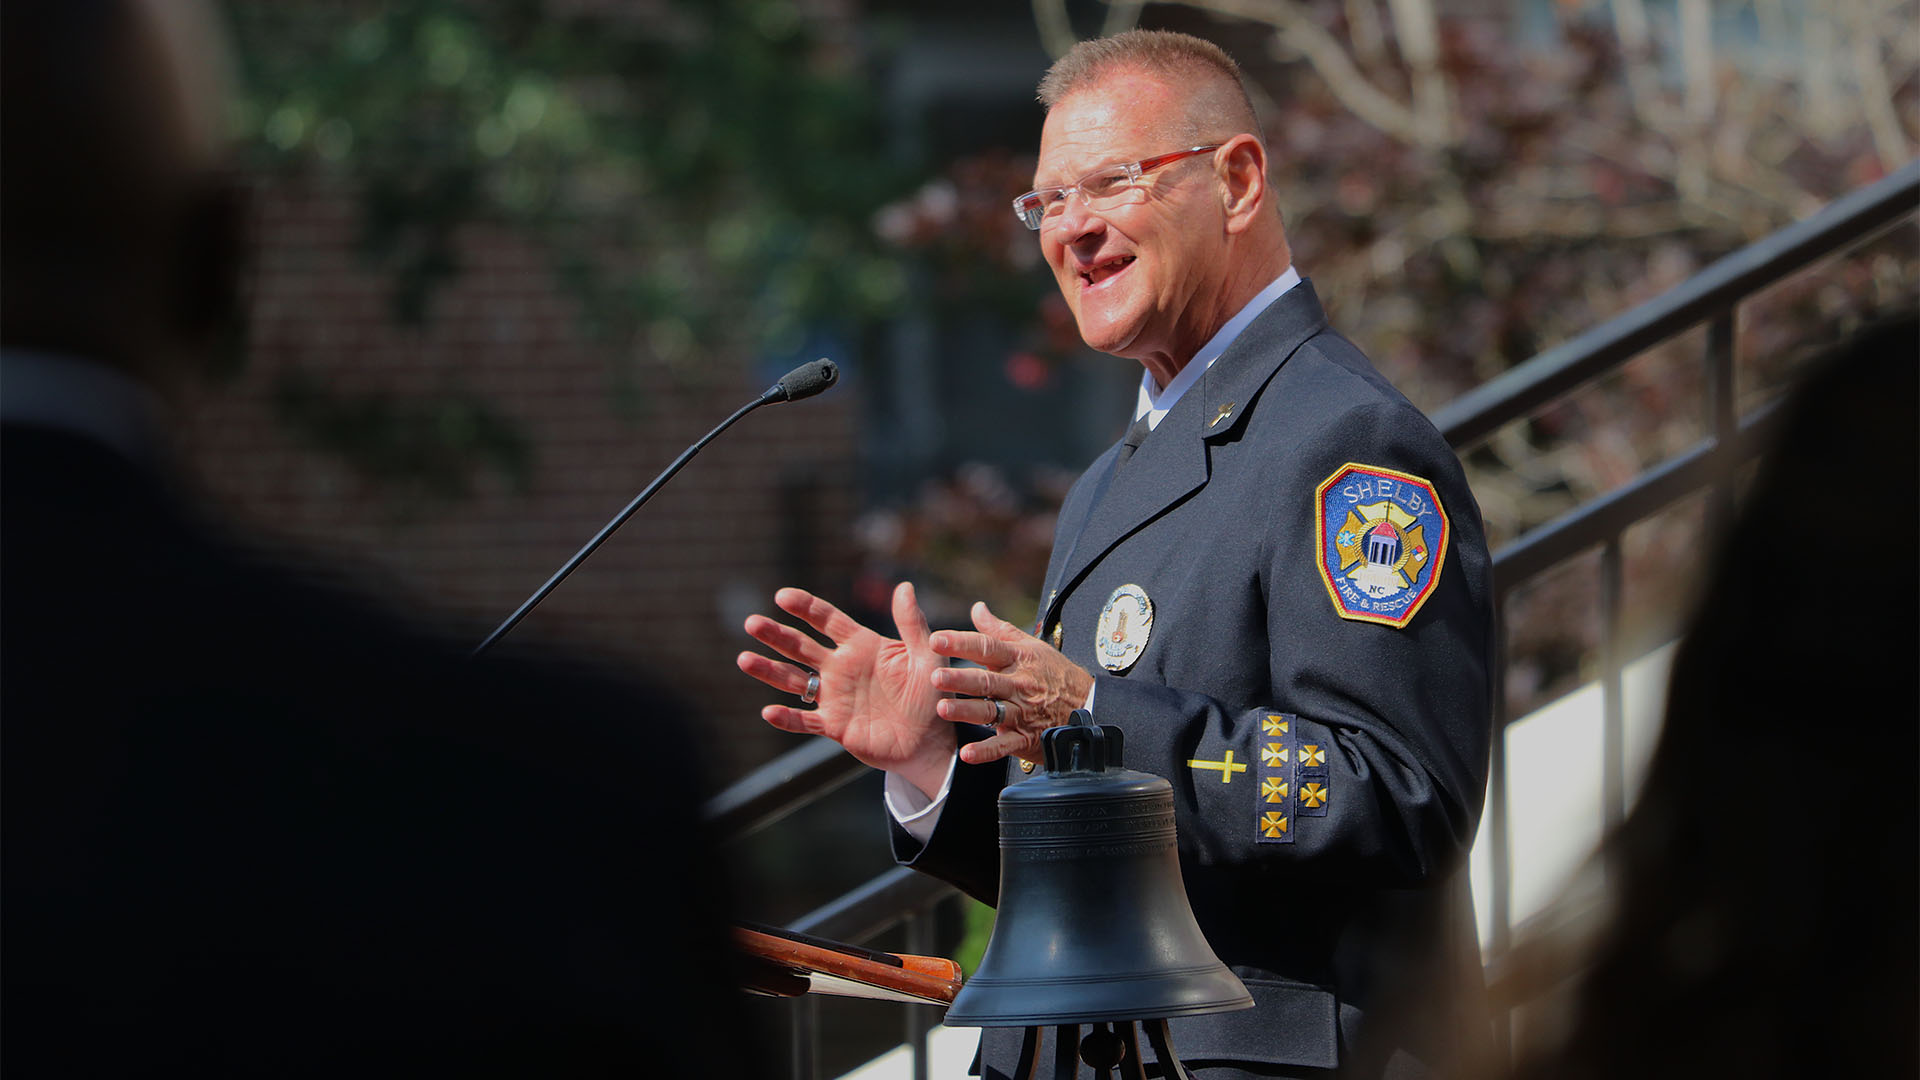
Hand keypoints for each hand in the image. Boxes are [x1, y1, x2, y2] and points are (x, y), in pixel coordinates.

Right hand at [737, 582, 955, 797]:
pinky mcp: (834, 726)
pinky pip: (805, 721)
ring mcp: (835, 697)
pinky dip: (787, 718)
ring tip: (743, 659)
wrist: (933, 742)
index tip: (782, 596)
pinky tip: (768, 711)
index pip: (827, 620)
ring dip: (768, 670)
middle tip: (751, 623)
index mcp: (862, 646)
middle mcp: (842, 668)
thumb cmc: (933, 695)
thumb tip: (904, 586)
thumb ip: (912, 624)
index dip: (805, 607)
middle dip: (776, 635)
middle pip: (801, 647)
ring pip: (794, 680)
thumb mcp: (928, 657)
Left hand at [929, 601, 1094, 766]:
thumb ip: (999, 629)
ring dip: (966, 711)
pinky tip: (967, 754)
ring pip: (991, 711)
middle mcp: (1018, 684)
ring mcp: (1022, 712)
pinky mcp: (1025, 738)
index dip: (961, 642)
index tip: (936, 640)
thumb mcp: (1032, 647)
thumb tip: (977, 608)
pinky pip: (1004, 746)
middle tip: (935, 677)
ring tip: (943, 709)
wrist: (1089, 708)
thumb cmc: (1055, 675)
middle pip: (986, 680)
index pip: (987, 647)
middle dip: (960, 678)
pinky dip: (986, 751)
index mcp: (1018, 659)